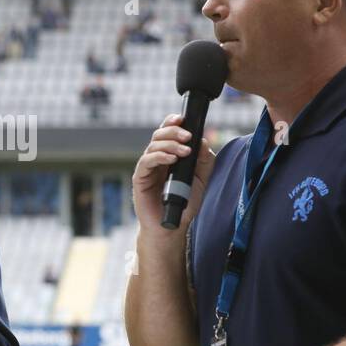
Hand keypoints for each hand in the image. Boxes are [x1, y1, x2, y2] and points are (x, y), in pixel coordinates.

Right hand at [131, 113, 215, 235]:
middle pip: (159, 134)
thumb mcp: (201, 180)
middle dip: (173, 131)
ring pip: (153, 145)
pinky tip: (172, 159)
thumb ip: (205, 161)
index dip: (173, 122)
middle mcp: (156, 158)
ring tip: (184, 152)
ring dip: (170, 145)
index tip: (184, 119)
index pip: (168, 132)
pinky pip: (147, 161)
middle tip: (187, 136)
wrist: (172, 226)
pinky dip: (160, 156)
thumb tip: (203, 142)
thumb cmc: (185, 203)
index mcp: (169, 155)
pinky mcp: (140, 178)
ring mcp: (147, 168)